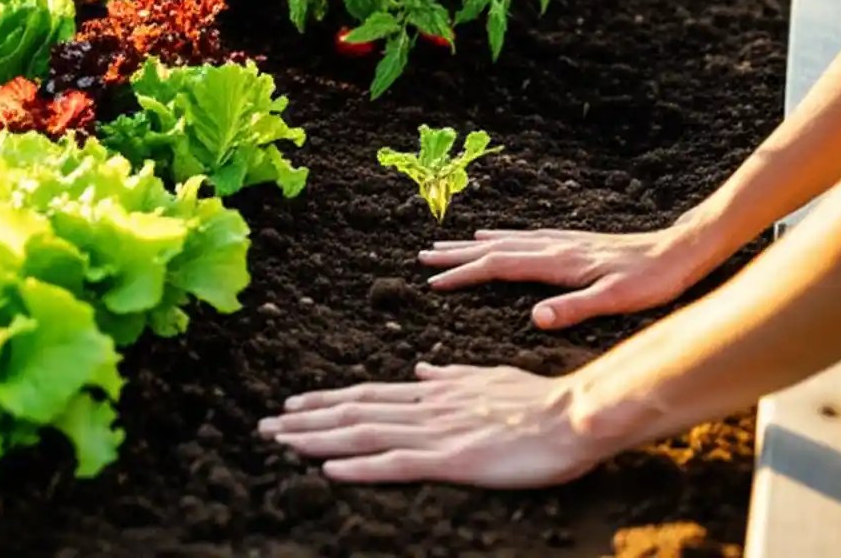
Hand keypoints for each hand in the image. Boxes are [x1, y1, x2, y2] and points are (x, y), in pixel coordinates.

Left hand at [257, 362, 603, 488]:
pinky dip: (359, 465)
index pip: (369, 395)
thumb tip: (420, 371)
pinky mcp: (452, 458)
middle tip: (266, 424)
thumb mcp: (488, 378)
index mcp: (435, 391)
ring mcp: (436, 432)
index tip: (295, 404)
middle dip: (307, 419)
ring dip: (319, 438)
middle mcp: (426, 407)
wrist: (574, 414)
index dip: (328, 401)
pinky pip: (396, 463)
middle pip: (355, 412)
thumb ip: (451, 376)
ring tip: (281, 441)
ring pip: (364, 434)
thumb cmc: (539, 400)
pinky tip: (329, 468)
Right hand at [417, 226, 716, 329]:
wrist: (682, 249)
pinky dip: (500, 238)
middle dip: (456, 255)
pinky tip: (494, 237)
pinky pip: (524, 238)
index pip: (499, 266)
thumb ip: (574, 308)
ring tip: (446, 246)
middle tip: (423, 257)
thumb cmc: (652, 280)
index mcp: (557, 262)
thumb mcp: (616, 300)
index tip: (433, 282)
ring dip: (473, 245)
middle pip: (494, 248)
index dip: (464, 274)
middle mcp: (554, 246)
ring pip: (506, 241)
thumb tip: (533, 318)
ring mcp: (562, 241)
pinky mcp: (573, 243)